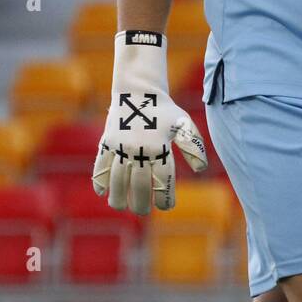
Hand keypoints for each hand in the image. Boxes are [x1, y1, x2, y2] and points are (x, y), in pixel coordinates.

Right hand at [92, 31, 207, 213]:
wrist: (138, 90)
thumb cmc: (164, 110)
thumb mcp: (183, 124)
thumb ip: (193, 147)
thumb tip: (200, 169)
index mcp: (160, 148)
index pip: (162, 183)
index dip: (164, 199)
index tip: (165, 206)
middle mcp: (140, 150)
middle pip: (139, 187)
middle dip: (141, 205)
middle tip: (142, 210)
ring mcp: (121, 147)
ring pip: (117, 182)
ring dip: (119, 198)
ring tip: (122, 206)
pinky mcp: (106, 143)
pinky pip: (100, 167)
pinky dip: (100, 182)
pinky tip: (103, 193)